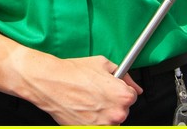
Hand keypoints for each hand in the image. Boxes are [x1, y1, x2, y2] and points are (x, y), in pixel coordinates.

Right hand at [18, 51, 140, 125]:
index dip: (119, 90)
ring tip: (87, 101)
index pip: (132, 96)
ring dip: (102, 113)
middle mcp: (116, 113)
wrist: (50, 83)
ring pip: (110, 120)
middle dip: (111, 102)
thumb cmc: (73, 73)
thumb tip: (136, 87)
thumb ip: (125, 76)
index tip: (110, 88)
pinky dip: (91, 120)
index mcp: (123, 96)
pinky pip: (97, 126)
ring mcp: (103, 126)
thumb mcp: (102, 64)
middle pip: (122, 110)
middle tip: (96, 94)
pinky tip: (82, 108)